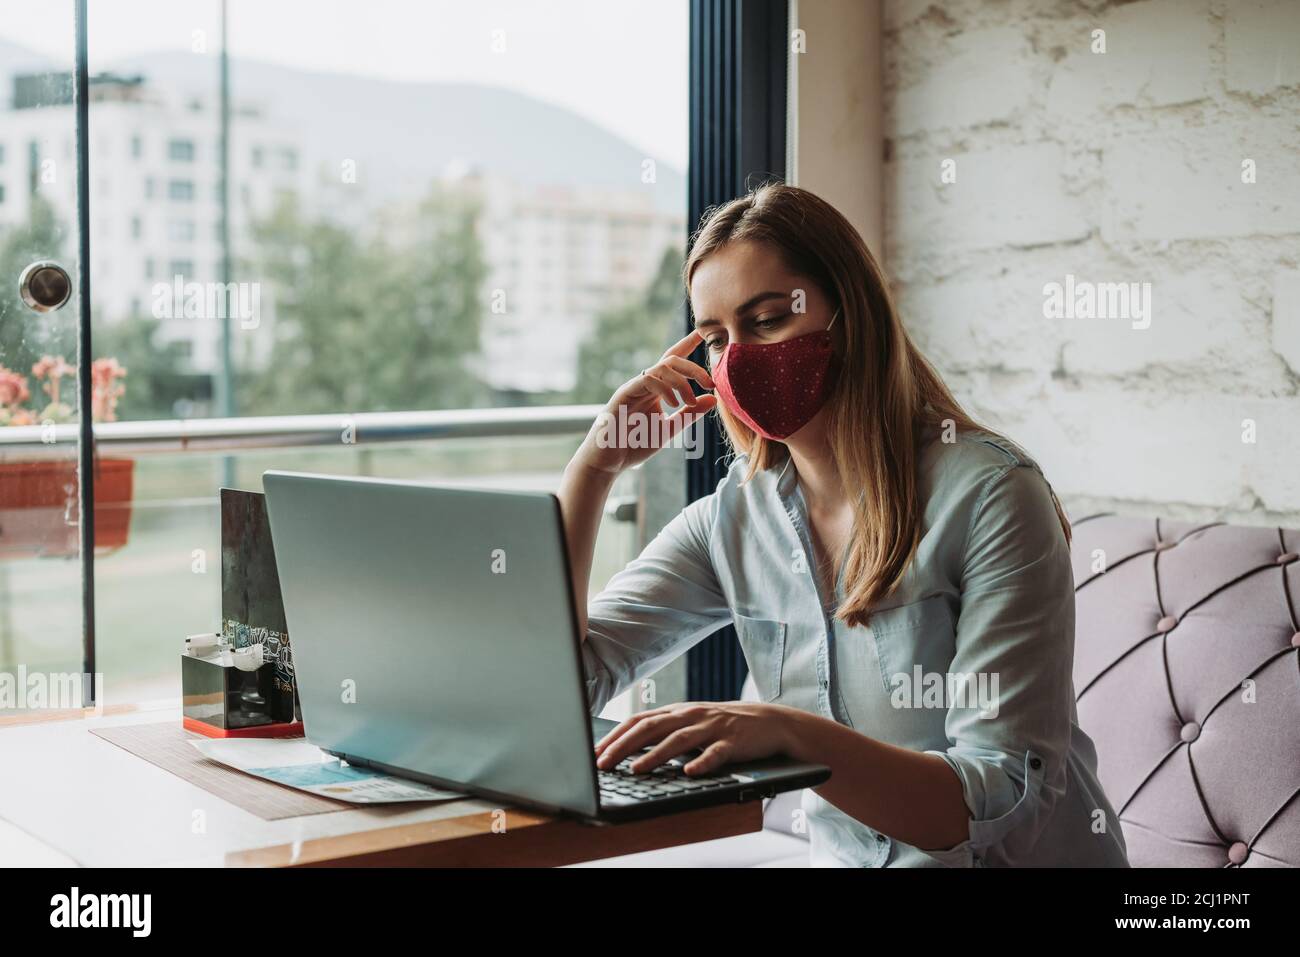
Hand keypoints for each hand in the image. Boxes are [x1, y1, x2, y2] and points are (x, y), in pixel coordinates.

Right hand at [573, 330, 716, 475]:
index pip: (673, 361)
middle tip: (710, 383)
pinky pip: (647, 380)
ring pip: (660, 367)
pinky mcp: (624, 395)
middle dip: (694, 367)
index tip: (703, 334)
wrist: (607, 462)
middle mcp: (644, 384)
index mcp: (655, 389)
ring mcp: (633, 387)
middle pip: (671, 360)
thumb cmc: (634, 445)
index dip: (687, 345)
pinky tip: (673, 404)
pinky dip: (664, 388)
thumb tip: (713, 398)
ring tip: (690, 402)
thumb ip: (689, 414)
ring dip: (681, 382)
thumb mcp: (669, 429)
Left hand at [593, 701, 795, 775]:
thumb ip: (663, 732)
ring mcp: (712, 727)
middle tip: (603, 763)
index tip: (595, 753)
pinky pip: (716, 753)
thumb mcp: (690, 723)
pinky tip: (689, 772)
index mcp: (677, 711)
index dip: (615, 736)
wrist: (768, 721)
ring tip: (635, 770)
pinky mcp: (733, 741)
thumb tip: (628, 749)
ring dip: (655, 755)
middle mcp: (690, 715)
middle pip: (651, 727)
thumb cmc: (722, 726)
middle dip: (624, 746)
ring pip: (678, 739)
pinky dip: (702, 763)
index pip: (639, 720)